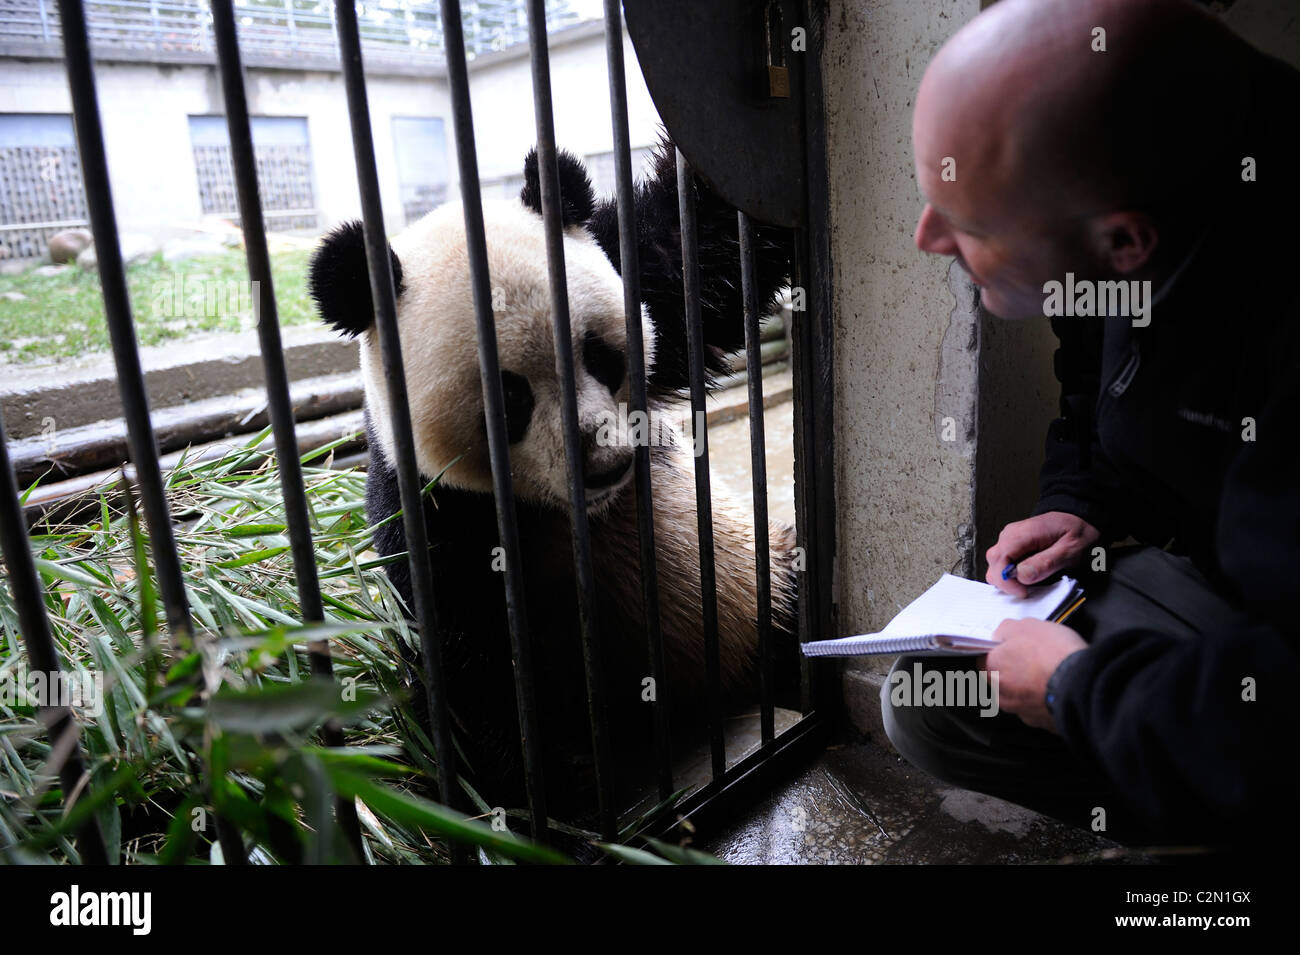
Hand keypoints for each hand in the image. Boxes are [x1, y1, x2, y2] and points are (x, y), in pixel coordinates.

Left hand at [984, 618, 1086, 730]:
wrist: (1083, 684)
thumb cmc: (1054, 654)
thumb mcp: (1027, 625)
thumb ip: (1007, 630)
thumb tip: (1002, 635)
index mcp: (992, 670)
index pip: (984, 660)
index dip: (999, 652)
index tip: (1012, 647)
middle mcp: (1003, 696)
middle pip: (1002, 681)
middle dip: (1015, 671)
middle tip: (1034, 660)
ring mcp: (1023, 712)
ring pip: (1022, 698)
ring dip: (1031, 689)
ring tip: (1052, 675)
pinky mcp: (1044, 725)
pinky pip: (1041, 711)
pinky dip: (1048, 702)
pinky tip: (1060, 690)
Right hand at [985, 511, 1099, 597]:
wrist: (1078, 518)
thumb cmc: (1076, 532)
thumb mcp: (1070, 550)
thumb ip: (1046, 563)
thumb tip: (1022, 576)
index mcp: (1023, 533)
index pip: (999, 558)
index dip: (1006, 580)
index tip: (1022, 592)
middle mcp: (1011, 534)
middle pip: (994, 563)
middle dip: (1006, 582)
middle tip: (1027, 590)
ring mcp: (1009, 539)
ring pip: (996, 565)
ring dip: (1009, 579)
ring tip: (1031, 582)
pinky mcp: (1012, 545)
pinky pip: (1003, 563)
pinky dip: (1012, 575)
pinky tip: (1028, 575)